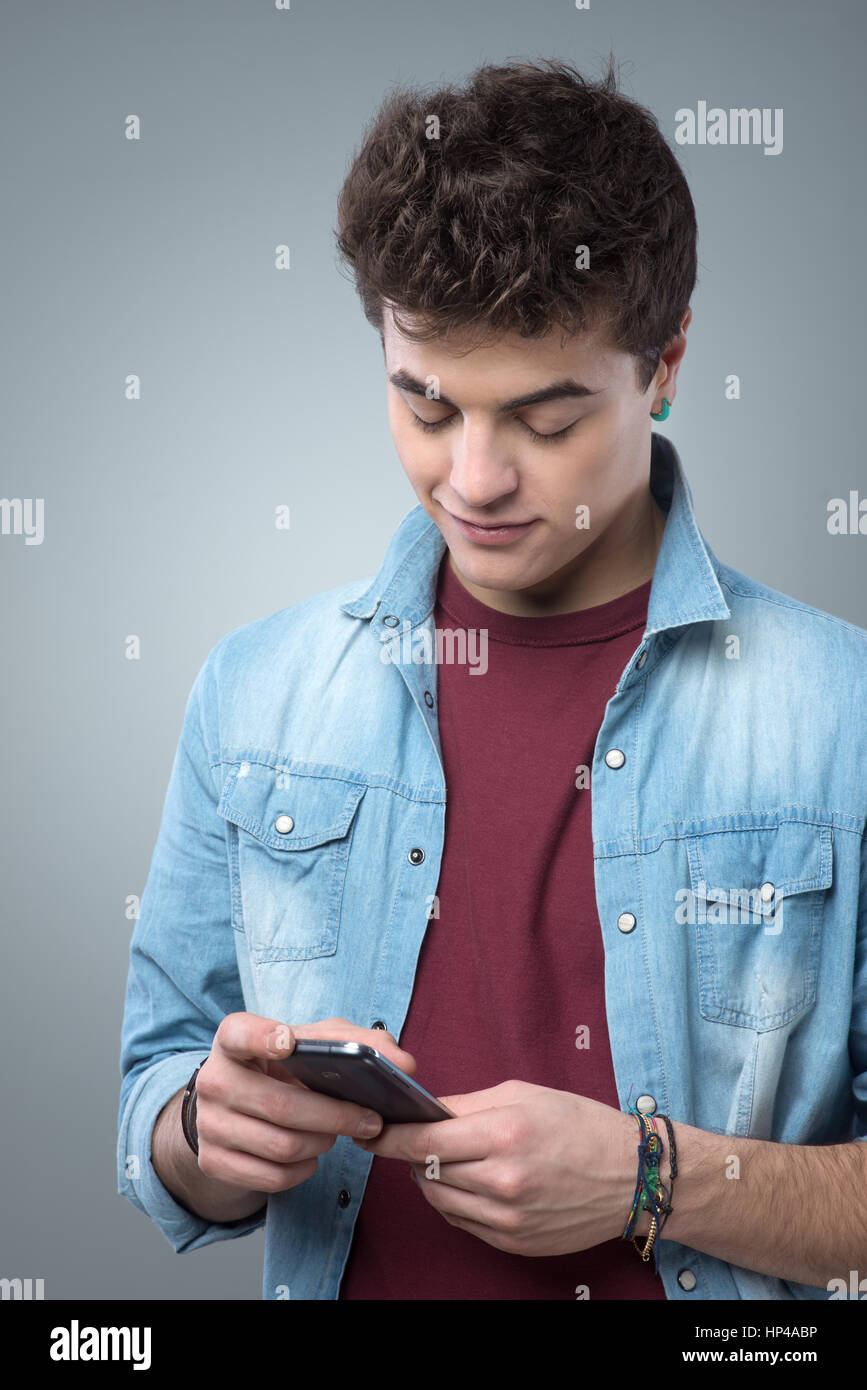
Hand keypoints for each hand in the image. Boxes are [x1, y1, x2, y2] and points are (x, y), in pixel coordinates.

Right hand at [194, 1013, 415, 1194]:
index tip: (290, 1042)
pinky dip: (304, 1170)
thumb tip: (404, 1064)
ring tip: (337, 1134)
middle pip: (281, 1105)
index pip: (241, 1033)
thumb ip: (362, 1042)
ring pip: (281, 1145)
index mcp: (233, 1037)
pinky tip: (312, 1154)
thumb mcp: (316, 1043)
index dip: (264, 1037)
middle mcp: (213, 1079)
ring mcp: (209, 1124)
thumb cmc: (285, 1066)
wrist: (235, 1104)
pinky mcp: (212, 1161)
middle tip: (371, 1120)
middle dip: (336, 1116)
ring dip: (322, 1144)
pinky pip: (271, 1177)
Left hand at [353, 1079, 637, 1256]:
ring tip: (445, 1159)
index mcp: (504, 1133)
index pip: (424, 1140)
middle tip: (416, 1138)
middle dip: (414, 1154)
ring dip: (432, 1179)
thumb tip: (424, 1110)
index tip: (371, 1131)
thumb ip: (467, 1103)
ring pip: (440, 1201)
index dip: (390, 1137)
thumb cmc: (579, 1124)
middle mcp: (503, 1180)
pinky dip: (455, 1202)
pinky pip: (463, 1223)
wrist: (631, 1175)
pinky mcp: (514, 1242)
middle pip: (427, 1171)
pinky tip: (469, 1183)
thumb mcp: (522, 1094)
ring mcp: (508, 1218)